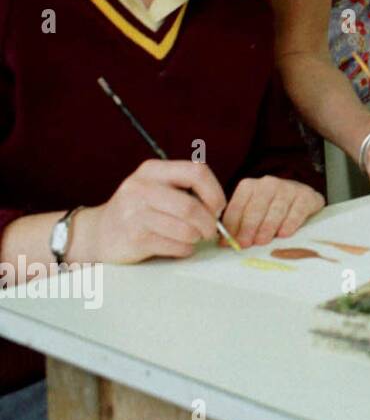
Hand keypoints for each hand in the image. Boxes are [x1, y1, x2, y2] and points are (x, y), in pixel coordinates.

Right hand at [75, 160, 225, 263]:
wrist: (98, 233)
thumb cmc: (139, 211)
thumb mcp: (156, 188)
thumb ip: (185, 190)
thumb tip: (220, 207)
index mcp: (152, 170)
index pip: (196, 171)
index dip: (214, 191)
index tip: (218, 207)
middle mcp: (140, 188)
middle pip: (191, 207)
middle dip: (209, 223)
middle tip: (211, 230)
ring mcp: (134, 213)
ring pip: (186, 229)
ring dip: (196, 238)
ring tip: (192, 237)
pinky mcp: (134, 238)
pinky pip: (176, 246)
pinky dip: (185, 249)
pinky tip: (178, 246)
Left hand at [224, 177, 324, 246]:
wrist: (302, 199)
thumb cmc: (272, 210)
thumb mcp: (253, 213)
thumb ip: (239, 224)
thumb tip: (226, 243)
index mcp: (249, 186)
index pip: (237, 207)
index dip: (232, 227)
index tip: (229, 243)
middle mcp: (268, 184)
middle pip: (255, 208)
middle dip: (248, 228)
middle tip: (245, 244)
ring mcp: (288, 188)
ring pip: (275, 210)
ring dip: (267, 228)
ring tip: (262, 242)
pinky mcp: (306, 196)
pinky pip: (296, 211)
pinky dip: (289, 224)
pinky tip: (284, 234)